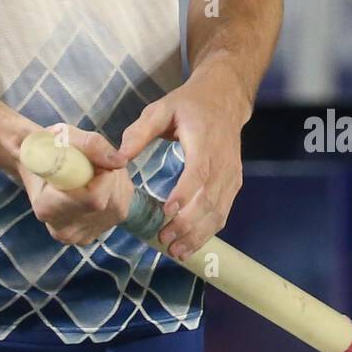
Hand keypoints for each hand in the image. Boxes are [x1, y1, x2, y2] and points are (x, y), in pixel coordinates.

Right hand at [19, 125, 135, 247]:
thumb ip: (92, 145)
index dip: (104, 174)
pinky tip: (100, 184)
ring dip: (116, 183)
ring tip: (95, 170)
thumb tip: (120, 161)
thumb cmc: (47, 146)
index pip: (94, 200)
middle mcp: (62, 230)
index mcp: (48, 207)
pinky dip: (117, 193)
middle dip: (112, 176)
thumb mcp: (64, 135)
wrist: (35, 162)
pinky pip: (119, 211)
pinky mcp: (90, 236)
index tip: (94, 159)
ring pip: (119, 207)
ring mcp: (78, 237)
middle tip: (95, 161)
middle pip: (111, 204)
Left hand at [114, 59, 250, 260]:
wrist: (225, 100)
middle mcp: (222, 162)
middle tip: (164, 240)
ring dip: (198, 234)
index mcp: (204, 142)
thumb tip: (118, 157)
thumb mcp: (161, 109)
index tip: (167, 211)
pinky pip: (223, 212)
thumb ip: (140, 132)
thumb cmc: (189, 105)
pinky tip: (190, 244)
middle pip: (209, 199)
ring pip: (218, 211)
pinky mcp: (233, 184)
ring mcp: (231, 175)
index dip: (185, 193)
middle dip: (187, 224)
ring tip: (175, 251)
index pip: (198, 172)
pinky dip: (208, 231)